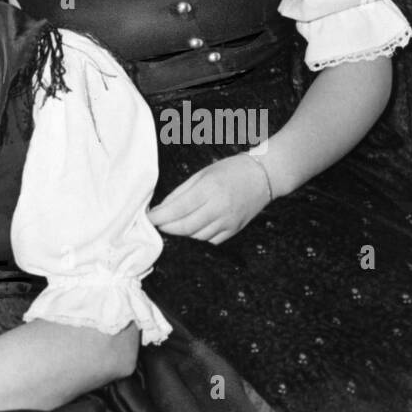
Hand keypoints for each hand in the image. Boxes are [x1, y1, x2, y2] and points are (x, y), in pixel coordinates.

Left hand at [149, 153, 271, 244]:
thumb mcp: (202, 174)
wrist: (263, 176)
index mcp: (208, 189)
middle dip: (167, 227)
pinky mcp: (235, 230)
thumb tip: (162, 208)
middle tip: (157, 224)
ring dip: (181, 233)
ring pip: (196, 236)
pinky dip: (198, 237)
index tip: (148, 218)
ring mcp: (228, 221)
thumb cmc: (230, 170)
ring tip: (174, 224)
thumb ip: (181, 192)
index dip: (159, 216)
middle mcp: (219, 208)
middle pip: (185, 227)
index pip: (177, 209)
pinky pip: (211, 241)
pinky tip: (193, 228)